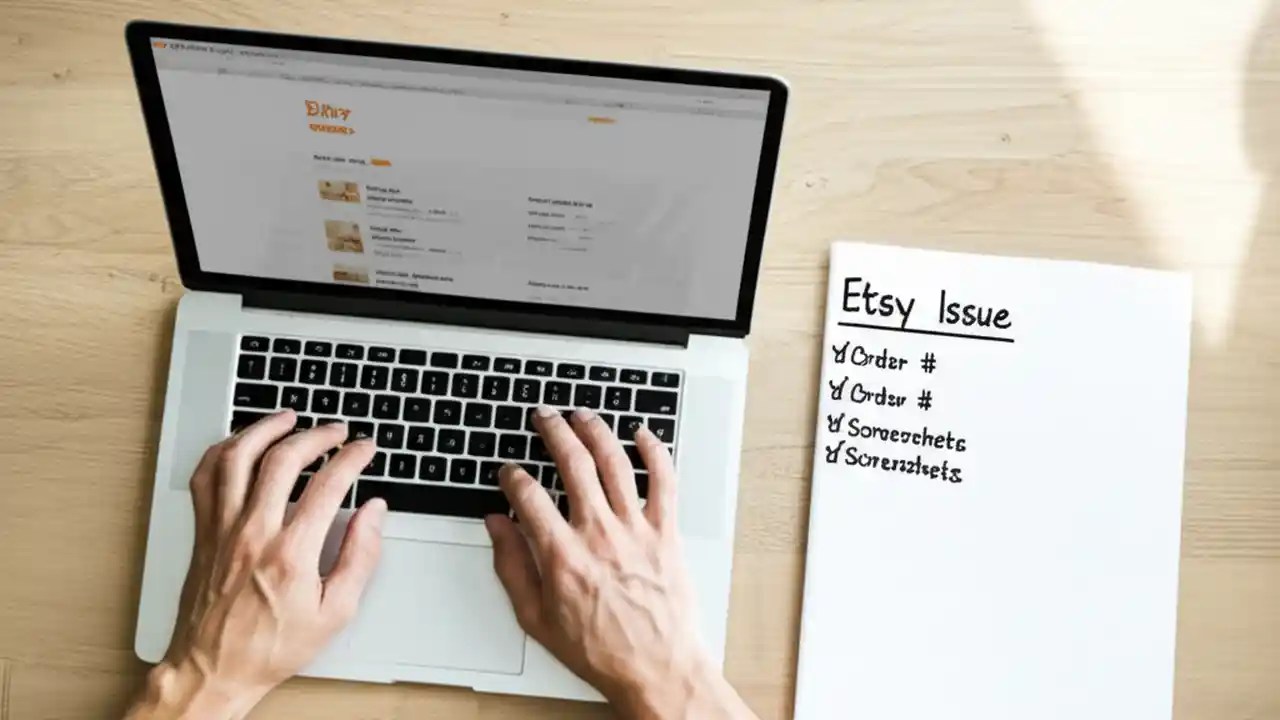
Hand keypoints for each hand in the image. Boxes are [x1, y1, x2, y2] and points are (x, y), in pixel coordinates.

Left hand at [126, 411, 386, 718]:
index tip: (364, 449)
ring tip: (288, 418)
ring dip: (266, 429)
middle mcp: (253, 533)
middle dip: (317, 435)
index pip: (329, 485)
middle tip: (336, 430)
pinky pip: (205, 477)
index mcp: (291, 553)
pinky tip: (241, 443)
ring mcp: (222, 529)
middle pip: (284, 459)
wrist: (214, 669)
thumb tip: (374, 514)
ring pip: (238, 457)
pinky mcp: (202, 532)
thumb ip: (360, 557)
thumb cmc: (271, 647)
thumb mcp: (335, 612)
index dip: (353, 458)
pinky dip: (223, 451)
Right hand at [486, 406, 754, 719]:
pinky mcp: (666, 532)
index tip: (509, 472)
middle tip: (544, 417)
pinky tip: (643, 435)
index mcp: (563, 556)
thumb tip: (497, 527)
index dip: (512, 477)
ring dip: (596, 431)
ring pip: (615, 462)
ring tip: (582, 415)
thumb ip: (512, 567)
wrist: (656, 668)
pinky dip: (655, 452)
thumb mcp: (536, 619)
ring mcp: (636, 529)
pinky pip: (665, 480)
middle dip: (553, 431)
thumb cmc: (600, 650)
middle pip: (572, 463)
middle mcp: (599, 534)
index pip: (528, 496)